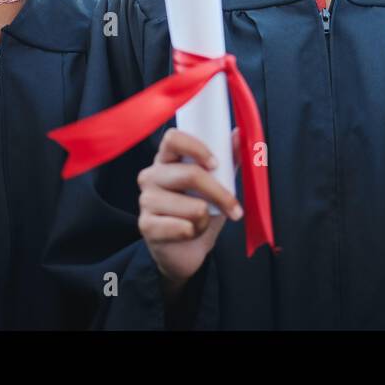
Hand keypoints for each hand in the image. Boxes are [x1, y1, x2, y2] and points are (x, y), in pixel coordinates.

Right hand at [138, 127, 241, 295]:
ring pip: (192, 206)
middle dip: (219, 193)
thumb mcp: (218, 183)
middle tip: (235, 207)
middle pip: (189, 174)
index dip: (196, 148)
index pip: (173, 138)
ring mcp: (145, 200)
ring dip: (206, 218)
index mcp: (166, 159)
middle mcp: (151, 176)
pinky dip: (195, 233)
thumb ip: (228, 159)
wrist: (187, 250)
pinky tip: (188, 233)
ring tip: (201, 221)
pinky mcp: (146, 225)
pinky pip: (184, 227)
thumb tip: (238, 134)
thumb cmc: (201, 211)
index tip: (216, 164)